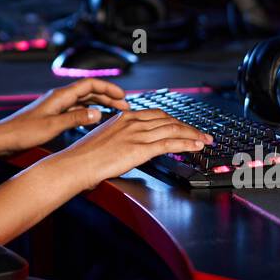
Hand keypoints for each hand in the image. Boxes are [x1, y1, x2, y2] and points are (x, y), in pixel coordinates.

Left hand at [0, 78, 132, 151]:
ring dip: (100, 104)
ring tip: (115, 112)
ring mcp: (56, 106)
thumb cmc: (23, 132)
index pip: (90, 84)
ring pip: (84, 100)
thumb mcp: (52, 127)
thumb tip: (98, 113)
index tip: (123, 97)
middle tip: (125, 107)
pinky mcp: (53, 116)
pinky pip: (76, 109)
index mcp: (60, 96)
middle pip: (89, 91)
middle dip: (108, 96)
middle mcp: (59, 98)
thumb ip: (76, 119)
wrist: (3, 138)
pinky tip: (95, 120)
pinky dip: (89, 112)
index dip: (108, 88)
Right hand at [57, 108, 213, 190]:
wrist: (75, 164)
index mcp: (123, 117)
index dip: (174, 121)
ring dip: (192, 135)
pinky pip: (169, 143)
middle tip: (201, 134)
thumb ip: (120, 138)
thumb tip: (130, 146)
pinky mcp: (139, 148)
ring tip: (205, 140)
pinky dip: (186, 144)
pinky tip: (196, 146)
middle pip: (168, 120)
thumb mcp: (104, 139)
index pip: (156, 115)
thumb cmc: (83, 157)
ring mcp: (136, 134)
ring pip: (173, 130)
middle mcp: (132, 121)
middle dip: (187, 127)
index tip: (184, 127)